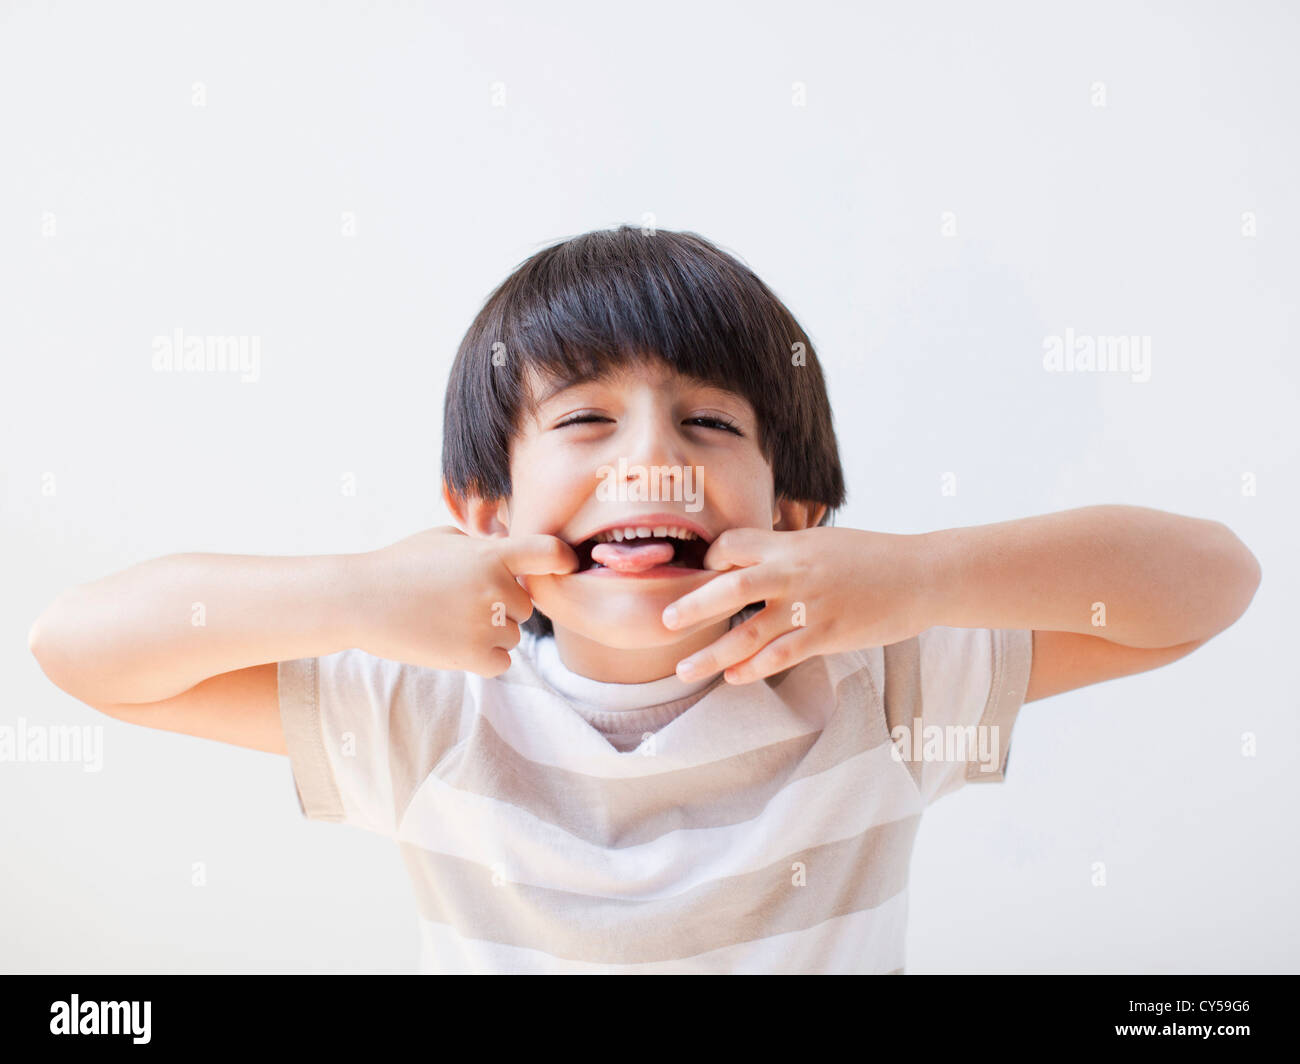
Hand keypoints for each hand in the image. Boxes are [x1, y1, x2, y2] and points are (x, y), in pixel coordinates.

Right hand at [353, 526, 576, 675]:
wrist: (358, 600)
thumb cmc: (399, 565)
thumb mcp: (444, 539)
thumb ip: (484, 546)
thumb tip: (512, 552)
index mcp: (492, 554)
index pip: (549, 552)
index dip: (564, 560)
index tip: (566, 567)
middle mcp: (497, 588)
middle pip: (526, 607)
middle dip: (503, 608)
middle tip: (462, 605)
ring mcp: (487, 624)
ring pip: (513, 637)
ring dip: (490, 634)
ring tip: (448, 622)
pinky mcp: (474, 656)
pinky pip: (501, 662)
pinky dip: (483, 659)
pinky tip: (452, 643)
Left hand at [661, 526, 935, 683]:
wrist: (924, 575)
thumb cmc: (874, 558)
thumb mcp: (824, 543)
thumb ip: (788, 552)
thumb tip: (756, 560)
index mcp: (791, 544)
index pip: (734, 545)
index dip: (712, 559)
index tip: (701, 575)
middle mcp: (795, 571)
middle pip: (731, 585)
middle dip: (694, 605)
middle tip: (665, 622)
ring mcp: (810, 605)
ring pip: (750, 632)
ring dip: (713, 653)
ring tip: (685, 670)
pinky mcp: (828, 633)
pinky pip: (782, 655)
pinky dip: (755, 668)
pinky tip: (735, 678)